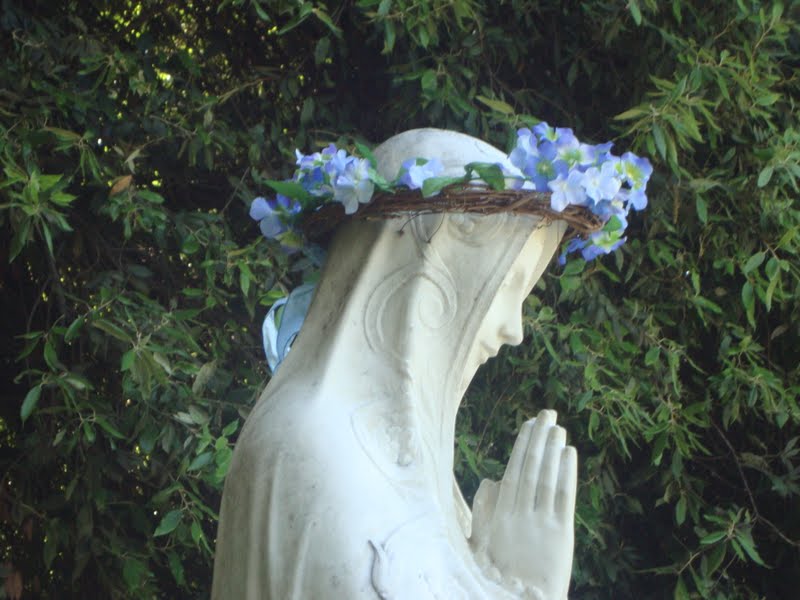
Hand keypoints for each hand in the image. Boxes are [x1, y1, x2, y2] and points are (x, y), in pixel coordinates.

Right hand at [470, 410, 576, 599]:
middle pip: (531, 468)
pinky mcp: (560, 535)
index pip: (513, 471)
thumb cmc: (500, 577)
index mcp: (499, 517)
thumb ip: (484, 512)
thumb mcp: (480, 545)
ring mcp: (540, 524)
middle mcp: (519, 515)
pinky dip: (567, 473)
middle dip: (538, 439)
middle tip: (546, 414)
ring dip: (553, 450)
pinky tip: (569, 453)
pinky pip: (563, 497)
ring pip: (546, 478)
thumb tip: (491, 481)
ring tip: (558, 427)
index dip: (522, 446)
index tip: (528, 425)